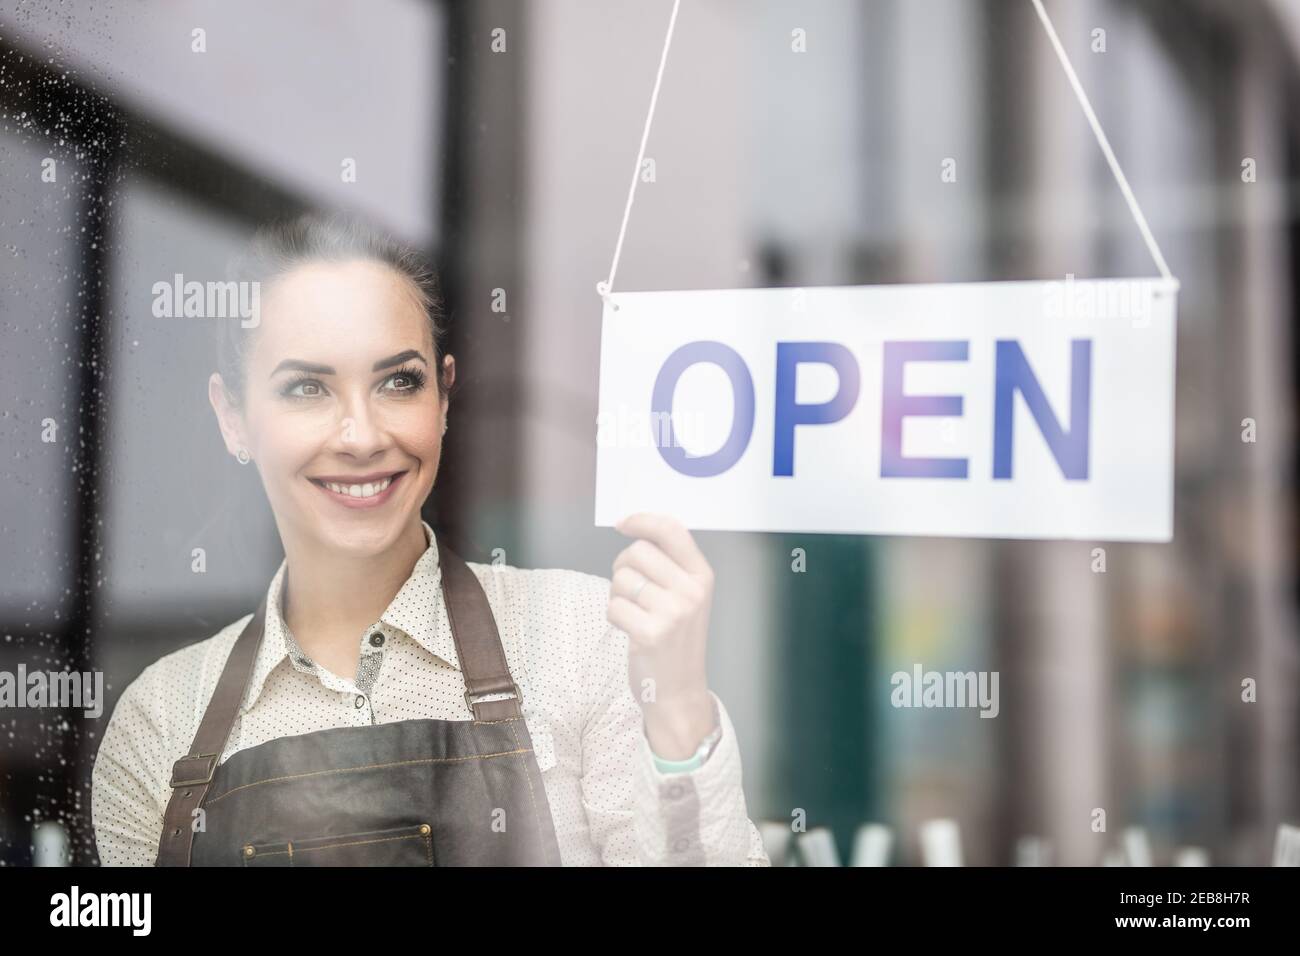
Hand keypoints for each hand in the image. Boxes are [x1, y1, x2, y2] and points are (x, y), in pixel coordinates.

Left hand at [607, 512, 717, 759]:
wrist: (679, 690)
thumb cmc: (677, 638)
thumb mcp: (687, 596)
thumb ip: (670, 562)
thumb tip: (635, 526)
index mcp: (702, 576)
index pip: (671, 530)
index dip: (642, 520)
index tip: (623, 523)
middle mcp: (692, 592)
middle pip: (637, 552)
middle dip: (623, 567)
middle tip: (632, 589)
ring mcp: (673, 613)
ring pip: (621, 579)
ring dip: (618, 595)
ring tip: (635, 612)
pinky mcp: (651, 634)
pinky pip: (614, 607)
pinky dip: (614, 617)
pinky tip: (631, 629)